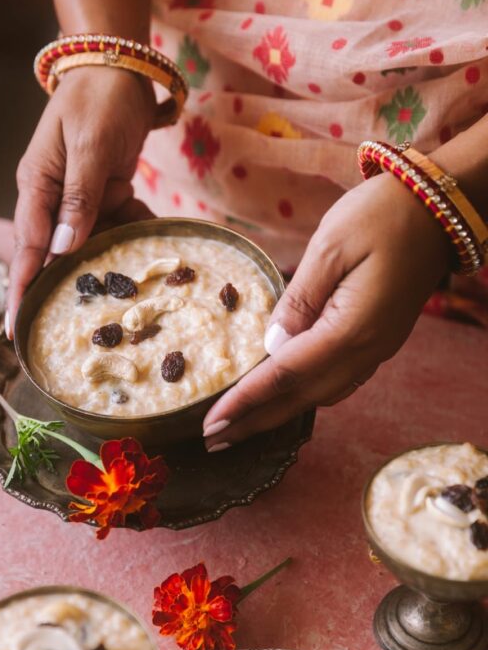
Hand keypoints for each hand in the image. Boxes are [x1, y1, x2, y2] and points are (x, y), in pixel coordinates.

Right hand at [7, 67, 155, 333]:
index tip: (14, 330)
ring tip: (131, 300)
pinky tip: (159, 251)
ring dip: (112, 266)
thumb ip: (80, 198)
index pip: (26, 249)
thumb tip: (62, 250)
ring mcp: (79, 199)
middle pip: (55, 257)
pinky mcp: (105, 195)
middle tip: (75, 335)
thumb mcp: (90, 146)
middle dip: (65, 292)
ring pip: (91, 247)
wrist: (122, 64)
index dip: (22, 291)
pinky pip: (119, 227)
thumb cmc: (100, 98)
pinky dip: (136, 236)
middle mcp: (53, 199)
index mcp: (37, 187)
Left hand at [203, 173, 452, 448]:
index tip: (213, 423)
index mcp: (352, 329)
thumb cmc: (382, 215)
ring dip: (278, 414)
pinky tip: (281, 399)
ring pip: (320, 396)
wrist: (438, 209)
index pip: (286, 375)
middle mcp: (367, 351)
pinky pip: (337, 383)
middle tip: (213, 440)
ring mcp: (377, 351)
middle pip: (301, 398)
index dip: (246, 401)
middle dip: (255, 421)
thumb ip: (298, 300)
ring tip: (239, 425)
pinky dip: (304, 397)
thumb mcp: (330, 246)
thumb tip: (271, 346)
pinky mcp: (379, 343)